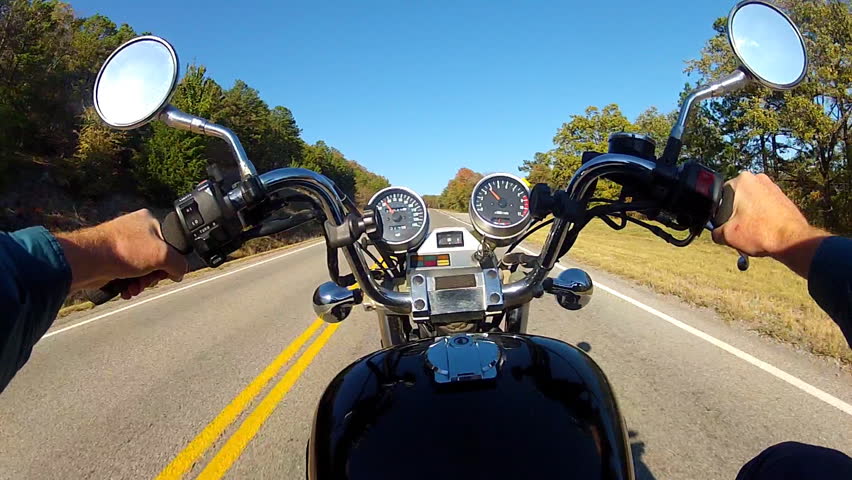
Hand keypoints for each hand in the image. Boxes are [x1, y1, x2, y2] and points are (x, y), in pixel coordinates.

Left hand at [57, 209, 187, 296]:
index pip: (170, 244)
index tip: (165, 272)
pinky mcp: (111, 258)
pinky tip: (125, 289)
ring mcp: (122, 244)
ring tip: (133, 288)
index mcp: (149, 221)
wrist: (87, 261)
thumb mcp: (163, 255)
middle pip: (156, 259)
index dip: (170, 261)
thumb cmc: (123, 251)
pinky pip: (127, 274)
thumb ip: (179, 264)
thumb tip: (179, 273)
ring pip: (141, 269)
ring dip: (140, 283)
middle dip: (152, 276)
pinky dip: (128, 284)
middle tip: (147, 280)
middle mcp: (135, 230)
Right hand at [711, 172, 827, 276]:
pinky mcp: (782, 198)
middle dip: (734, 215)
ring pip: (750, 204)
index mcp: (742, 180)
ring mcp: (772, 187)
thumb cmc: (762, 233)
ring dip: (747, 217)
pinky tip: (762, 231)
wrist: (792, 241)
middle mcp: (758, 178)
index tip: (725, 226)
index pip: (720, 196)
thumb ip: (715, 231)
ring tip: (752, 232)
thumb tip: (716, 232)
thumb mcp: (726, 235)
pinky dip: (761, 218)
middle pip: (736, 199)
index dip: (719, 214)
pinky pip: (763, 207)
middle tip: (739, 231)